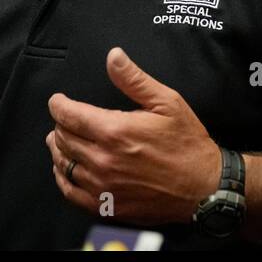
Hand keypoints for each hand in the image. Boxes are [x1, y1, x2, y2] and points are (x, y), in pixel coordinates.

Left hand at [46, 47, 220, 224]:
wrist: (204, 188)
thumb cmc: (188, 143)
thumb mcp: (167, 102)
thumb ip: (134, 79)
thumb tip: (113, 56)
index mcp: (115, 131)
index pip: (69, 116)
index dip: (58, 105)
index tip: (57, 101)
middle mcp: (103, 160)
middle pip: (63, 139)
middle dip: (60, 125)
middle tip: (64, 119)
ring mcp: (103, 186)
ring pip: (64, 164)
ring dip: (58, 149)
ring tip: (60, 139)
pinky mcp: (106, 205)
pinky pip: (71, 192)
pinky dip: (62, 178)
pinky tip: (65, 170)